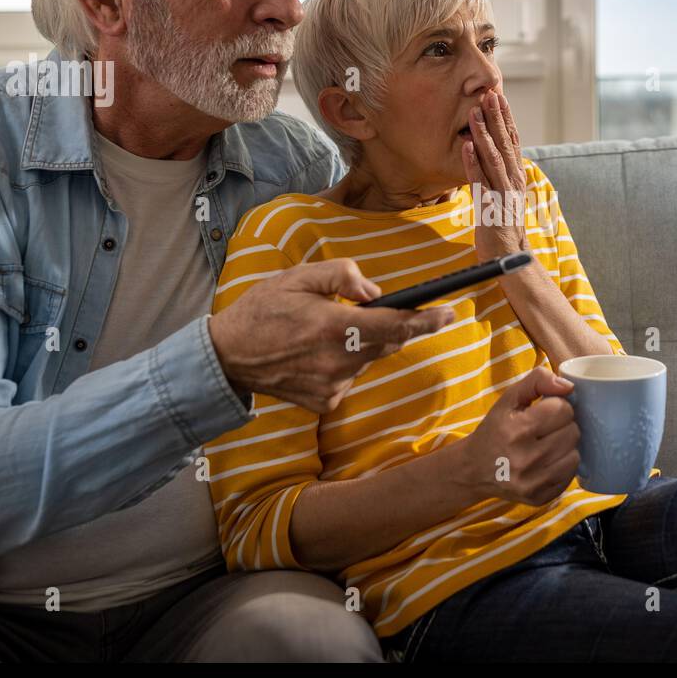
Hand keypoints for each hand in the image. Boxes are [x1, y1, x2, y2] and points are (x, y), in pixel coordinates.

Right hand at [209, 258, 454, 413]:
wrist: (227, 357)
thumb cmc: (262, 310)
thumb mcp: (298, 277)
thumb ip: (342, 276)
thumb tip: (376, 292)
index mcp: (334, 326)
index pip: (396, 324)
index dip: (427, 319)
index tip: (449, 312)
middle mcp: (338, 360)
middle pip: (387, 342)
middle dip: (386, 325)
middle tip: (358, 313)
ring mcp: (333, 385)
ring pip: (367, 359)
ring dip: (358, 344)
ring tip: (321, 332)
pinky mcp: (326, 401)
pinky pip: (349, 377)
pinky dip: (342, 362)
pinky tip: (313, 354)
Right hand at [459, 368, 580, 505]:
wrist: (474, 470)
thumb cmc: (494, 430)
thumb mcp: (508, 399)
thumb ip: (537, 381)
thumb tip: (568, 386)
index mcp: (516, 430)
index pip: (562, 410)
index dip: (557, 406)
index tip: (546, 410)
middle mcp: (524, 458)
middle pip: (572, 432)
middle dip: (563, 425)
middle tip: (548, 427)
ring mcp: (533, 482)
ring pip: (575, 454)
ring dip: (566, 446)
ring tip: (549, 444)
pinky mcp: (539, 498)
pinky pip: (570, 476)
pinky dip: (563, 465)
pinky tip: (548, 461)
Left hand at [463, 89, 529, 261]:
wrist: (507, 254)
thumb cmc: (502, 224)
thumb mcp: (503, 194)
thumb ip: (498, 173)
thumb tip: (488, 153)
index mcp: (516, 176)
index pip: (513, 141)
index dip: (506, 119)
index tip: (499, 98)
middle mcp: (513, 181)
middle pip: (505, 144)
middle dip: (496, 118)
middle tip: (489, 95)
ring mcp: (503, 193)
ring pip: (493, 158)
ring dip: (484, 135)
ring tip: (475, 114)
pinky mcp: (490, 206)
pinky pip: (480, 181)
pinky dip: (473, 162)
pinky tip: (466, 146)